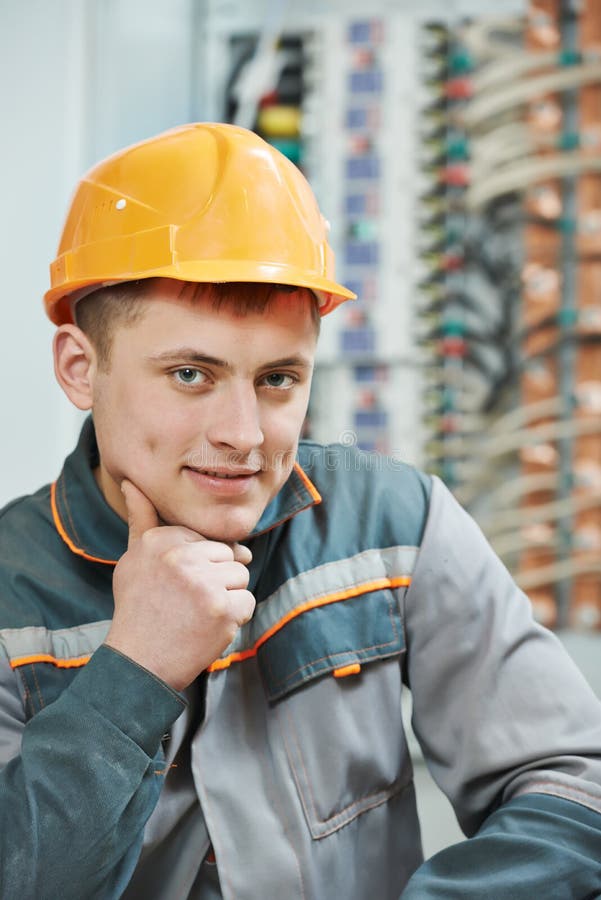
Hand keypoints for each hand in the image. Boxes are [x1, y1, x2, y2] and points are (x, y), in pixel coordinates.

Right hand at [104, 480, 254, 690]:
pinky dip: (234, 619)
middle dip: (217, 580)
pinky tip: (208, 628)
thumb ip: (141, 519)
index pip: (207, 540)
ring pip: (241, 577)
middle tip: (188, 604)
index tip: (179, 587)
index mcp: (161, 539)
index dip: (200, 566)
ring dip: (227, 599)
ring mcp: (203, 583)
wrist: (138, 663)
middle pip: (228, 556)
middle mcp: (181, 556)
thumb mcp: (134, 559)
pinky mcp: (222, 609)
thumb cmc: (137, 608)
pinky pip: (248, 603)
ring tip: (197, 614)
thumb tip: (132, 483)